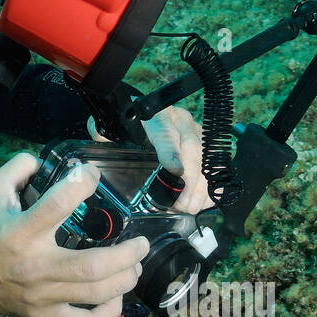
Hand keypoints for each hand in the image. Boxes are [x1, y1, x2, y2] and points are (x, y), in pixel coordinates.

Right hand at [0, 153, 149, 316]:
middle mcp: (35, 266)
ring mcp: (41, 296)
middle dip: (127, 253)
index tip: (92, 175)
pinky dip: (109, 312)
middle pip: (93, 265)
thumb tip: (45, 159)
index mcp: (21, 231)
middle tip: (141, 241)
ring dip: (126, 279)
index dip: (83, 183)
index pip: (59, 204)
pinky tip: (115, 295)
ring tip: (134, 264)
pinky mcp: (43, 316)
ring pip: (96, 294)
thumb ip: (18, 168)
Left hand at [88, 106, 214, 214]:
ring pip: (206, 157)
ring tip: (191, 207)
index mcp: (155, 114)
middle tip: (183, 203)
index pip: (164, 131)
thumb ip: (105, 134)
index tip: (174, 171)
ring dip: (201, 185)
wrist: (143, 110)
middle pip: (192, 147)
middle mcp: (179, 120)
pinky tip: (205, 201)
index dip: (171, 151)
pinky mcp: (204, 142)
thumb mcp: (113, 126)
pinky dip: (211, 184)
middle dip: (190, 179)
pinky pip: (215, 163)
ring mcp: (195, 130)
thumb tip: (100, 140)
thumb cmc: (127, 122)